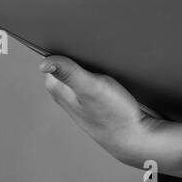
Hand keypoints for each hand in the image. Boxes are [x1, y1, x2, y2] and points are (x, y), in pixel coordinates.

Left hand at [40, 57, 181, 179]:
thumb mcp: (91, 89)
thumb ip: (69, 73)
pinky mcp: (97, 100)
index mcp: (59, 90)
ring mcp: (82, 98)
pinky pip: (95, 78)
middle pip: (68, 62)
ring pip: (83, 69)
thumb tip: (43, 63)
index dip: (66, 47)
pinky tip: (114, 74)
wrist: (137, 137)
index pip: (53, 57)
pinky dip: (103, 72)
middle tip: (97, 52)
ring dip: (94, 62)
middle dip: (80, 53)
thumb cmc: (115, 115)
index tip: (81, 44)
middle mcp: (67, 94)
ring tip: (107, 63)